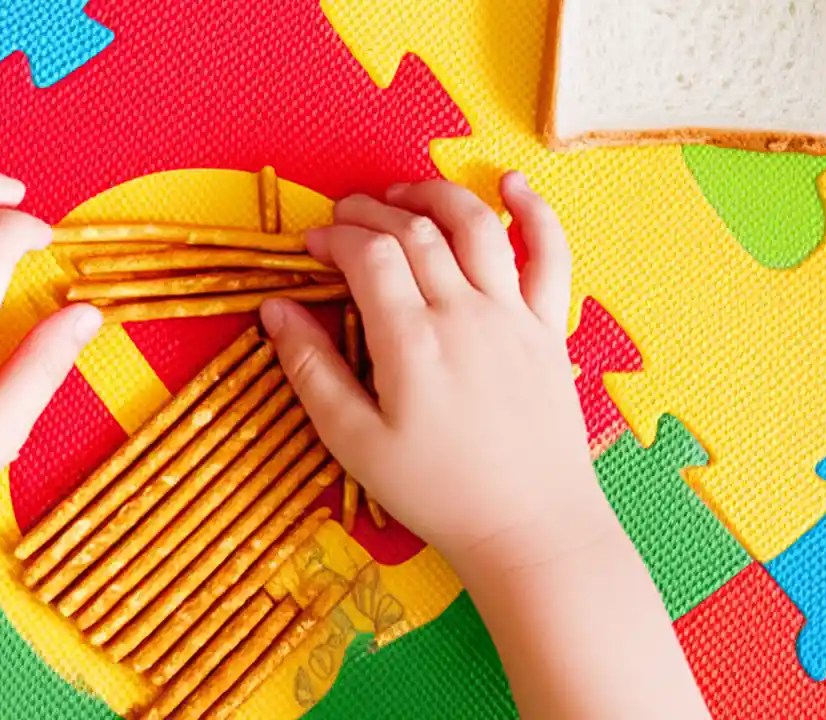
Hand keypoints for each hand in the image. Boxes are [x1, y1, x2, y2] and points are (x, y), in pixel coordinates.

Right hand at [260, 173, 606, 576]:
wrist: (529, 527)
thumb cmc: (437, 493)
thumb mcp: (354, 442)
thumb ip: (312, 370)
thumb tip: (276, 310)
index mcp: (411, 341)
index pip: (370, 256)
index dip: (336, 237)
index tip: (312, 245)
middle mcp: (465, 313)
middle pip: (416, 231)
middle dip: (373, 210)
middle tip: (345, 214)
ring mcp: (514, 316)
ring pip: (476, 226)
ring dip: (435, 196)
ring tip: (404, 191)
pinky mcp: (549, 329)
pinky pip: (550, 255)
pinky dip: (535, 212)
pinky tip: (514, 184)